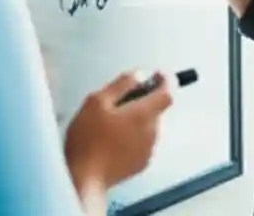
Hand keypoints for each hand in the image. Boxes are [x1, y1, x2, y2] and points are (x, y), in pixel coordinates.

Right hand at [64, 71, 174, 211]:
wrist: (85, 179)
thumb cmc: (88, 139)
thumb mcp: (97, 102)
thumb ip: (121, 85)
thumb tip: (139, 75)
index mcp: (144, 114)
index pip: (168, 92)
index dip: (166, 80)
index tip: (158, 74)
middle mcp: (152, 132)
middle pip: (156, 109)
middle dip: (143, 101)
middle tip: (119, 101)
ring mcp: (149, 150)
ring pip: (149, 126)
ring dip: (137, 120)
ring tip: (110, 124)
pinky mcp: (141, 164)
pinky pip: (143, 143)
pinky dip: (133, 137)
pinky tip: (112, 141)